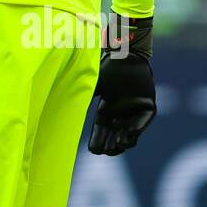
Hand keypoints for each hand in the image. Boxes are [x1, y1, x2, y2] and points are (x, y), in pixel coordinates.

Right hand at [88, 13, 155, 154]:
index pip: (101, 129)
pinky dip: (137, 128)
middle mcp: (121, 111)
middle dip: (111, 145)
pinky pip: (144, 120)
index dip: (97, 140)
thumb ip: (80, 95)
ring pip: (131, 132)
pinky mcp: (148, 104)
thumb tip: (58, 106)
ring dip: (125, 141)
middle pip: (115, 134)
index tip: (93, 150)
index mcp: (106, 108)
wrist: (125, 54)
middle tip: (106, 151)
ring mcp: (135, 108)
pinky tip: (129, 134)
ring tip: (119, 145)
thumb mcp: (92, 86)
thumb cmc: (107, 68)